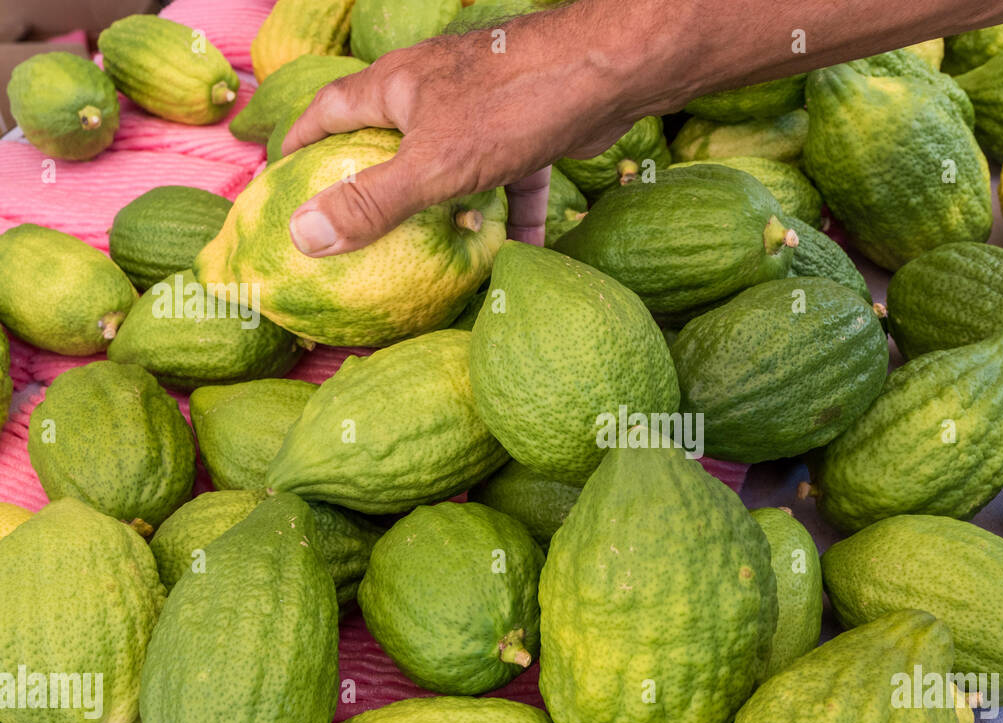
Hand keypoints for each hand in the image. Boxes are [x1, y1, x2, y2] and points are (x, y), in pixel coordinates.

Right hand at [281, 32, 632, 256]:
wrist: (606, 72)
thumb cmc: (512, 105)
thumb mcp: (431, 165)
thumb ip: (371, 201)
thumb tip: (305, 236)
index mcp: (396, 87)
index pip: (327, 111)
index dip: (300, 143)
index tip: (281, 178)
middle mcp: (434, 90)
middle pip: (389, 136)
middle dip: (372, 179)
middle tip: (354, 225)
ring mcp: (483, 107)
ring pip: (453, 163)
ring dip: (447, 207)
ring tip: (433, 253)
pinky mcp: (528, 128)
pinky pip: (512, 180)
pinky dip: (512, 215)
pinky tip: (516, 255)